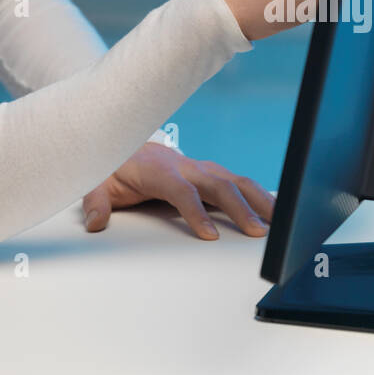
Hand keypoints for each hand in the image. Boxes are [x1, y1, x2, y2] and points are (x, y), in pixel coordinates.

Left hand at [83, 143, 272, 239]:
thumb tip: (96, 222)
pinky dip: (257, 193)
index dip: (196, 212)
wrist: (126, 138)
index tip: (210, 236)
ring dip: (256, 199)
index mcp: (158, 169)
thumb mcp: (96, 182)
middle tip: (256, 233)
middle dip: (239, 208)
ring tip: (278, 221)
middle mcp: (183, 165)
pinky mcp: (208, 172)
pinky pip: (236, 180)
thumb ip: (96, 202)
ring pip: (233, 179)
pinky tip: (275, 207)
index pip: (181, 190)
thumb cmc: (115, 165)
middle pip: (217, 183)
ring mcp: (199, 167)